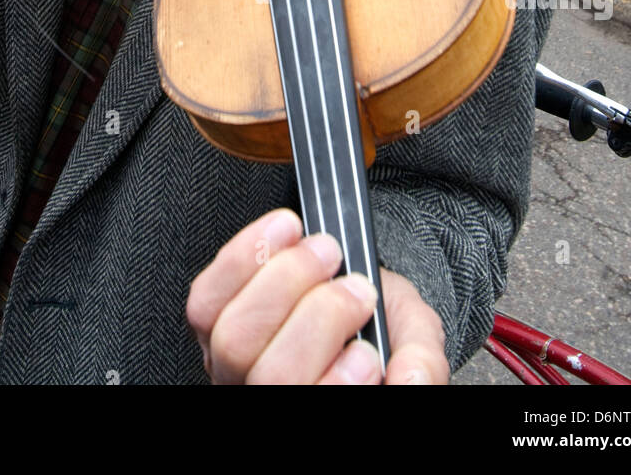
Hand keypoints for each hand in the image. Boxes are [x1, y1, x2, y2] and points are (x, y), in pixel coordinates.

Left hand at [186, 208, 449, 384]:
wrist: (351, 290)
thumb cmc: (377, 324)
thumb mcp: (414, 337)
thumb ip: (422, 361)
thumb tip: (411, 380)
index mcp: (322, 400)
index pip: (304, 399)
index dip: (336, 384)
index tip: (367, 351)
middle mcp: (267, 394)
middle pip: (272, 377)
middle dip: (320, 320)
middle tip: (359, 289)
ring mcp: (230, 367)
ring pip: (236, 338)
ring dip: (285, 282)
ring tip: (327, 252)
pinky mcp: (209, 324)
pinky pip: (208, 297)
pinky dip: (247, 255)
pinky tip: (286, 231)